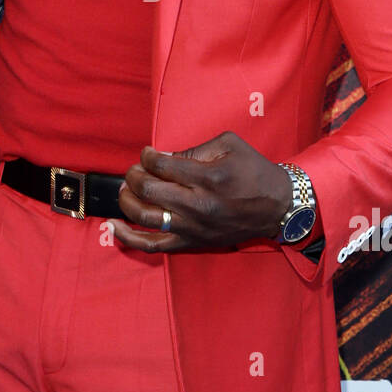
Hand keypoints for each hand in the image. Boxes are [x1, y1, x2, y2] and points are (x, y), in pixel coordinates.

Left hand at [108, 131, 292, 252]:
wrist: (278, 207)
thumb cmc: (254, 171)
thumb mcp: (229, 145)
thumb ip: (194, 149)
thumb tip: (163, 156)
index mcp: (208, 177)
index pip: (161, 165)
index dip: (147, 156)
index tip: (148, 153)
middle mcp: (197, 204)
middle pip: (147, 189)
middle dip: (134, 174)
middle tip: (136, 170)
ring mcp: (192, 228)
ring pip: (144, 216)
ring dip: (127, 200)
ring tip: (127, 189)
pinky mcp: (191, 243)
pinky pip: (154, 246)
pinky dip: (129, 238)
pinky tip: (114, 226)